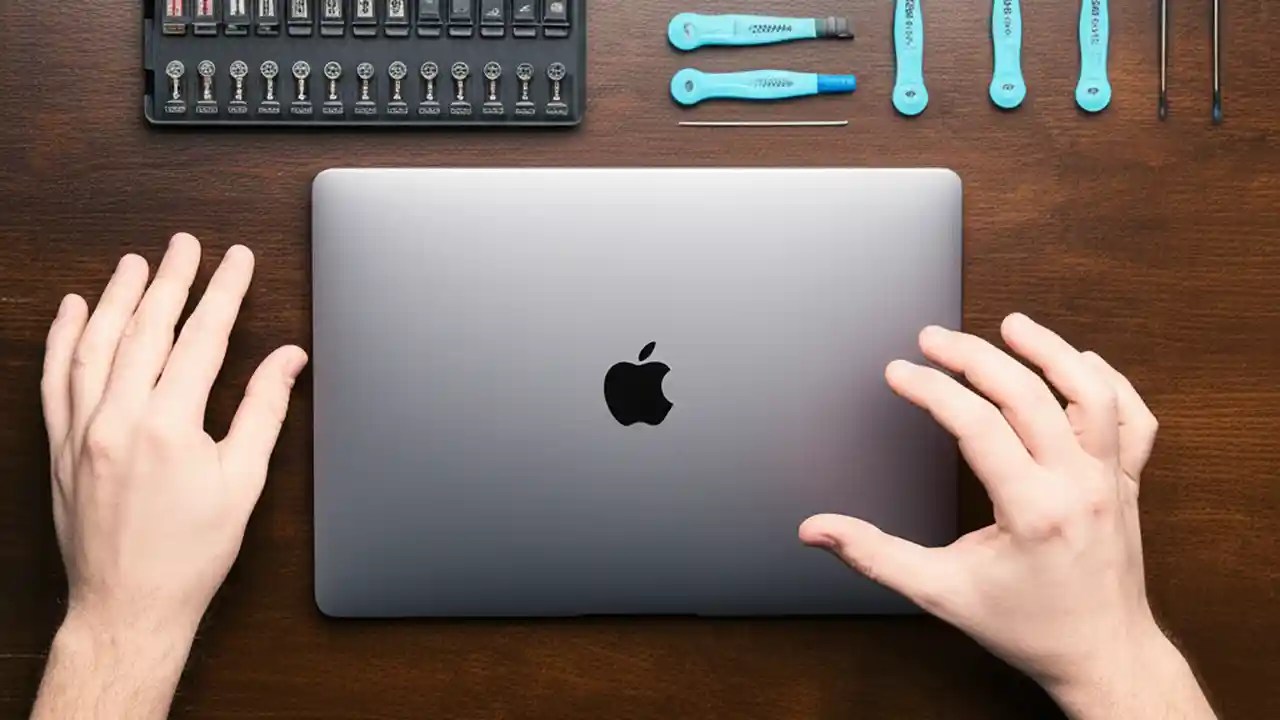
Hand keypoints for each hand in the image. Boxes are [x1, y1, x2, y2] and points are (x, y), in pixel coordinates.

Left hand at [41, 234, 306, 639]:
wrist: (128, 604)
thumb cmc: (190, 553)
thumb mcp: (243, 481)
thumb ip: (264, 411)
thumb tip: (288, 361)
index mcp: (169, 427)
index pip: (201, 339)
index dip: (223, 293)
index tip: (236, 260)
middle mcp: (117, 420)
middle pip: (147, 330)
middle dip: (171, 280)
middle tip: (186, 244)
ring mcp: (80, 431)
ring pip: (96, 345)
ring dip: (118, 298)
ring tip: (135, 263)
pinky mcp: (59, 446)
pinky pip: (55, 379)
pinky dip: (63, 339)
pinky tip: (75, 310)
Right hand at [800, 314, 1212, 718]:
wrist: (1102, 656)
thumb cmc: (1027, 628)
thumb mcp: (940, 593)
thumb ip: (873, 556)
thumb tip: (816, 530)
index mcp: (1031, 511)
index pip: (977, 424)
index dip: (931, 390)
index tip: (900, 372)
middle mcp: (1077, 486)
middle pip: (1027, 393)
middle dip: (973, 356)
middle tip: (933, 338)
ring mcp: (1110, 480)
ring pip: (1091, 392)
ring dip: (1050, 350)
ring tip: (1011, 325)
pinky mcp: (1128, 482)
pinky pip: (1134, 418)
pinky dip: (1110, 382)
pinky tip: (1080, 362)